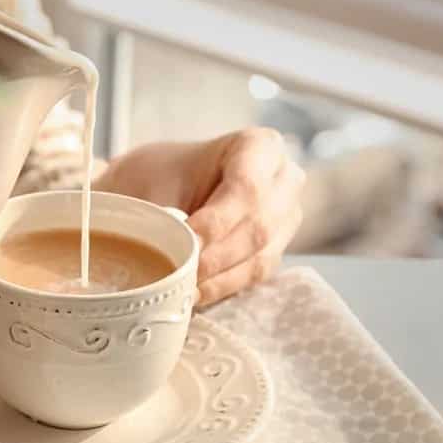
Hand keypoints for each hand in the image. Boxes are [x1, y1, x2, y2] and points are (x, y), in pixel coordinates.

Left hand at [94, 128, 304, 305]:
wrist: (161, 183)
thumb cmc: (161, 174)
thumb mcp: (157, 182)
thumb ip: (166, 212)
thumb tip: (172, 251)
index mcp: (260, 146)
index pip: (248, 186)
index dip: (219, 220)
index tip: (188, 238)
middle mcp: (284, 181)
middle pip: (259, 225)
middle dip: (217, 255)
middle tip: (181, 273)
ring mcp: (284, 219)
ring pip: (260, 256)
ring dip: (219, 278)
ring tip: (182, 289)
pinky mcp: (273, 250)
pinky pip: (253, 275)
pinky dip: (221, 287)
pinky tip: (194, 295)